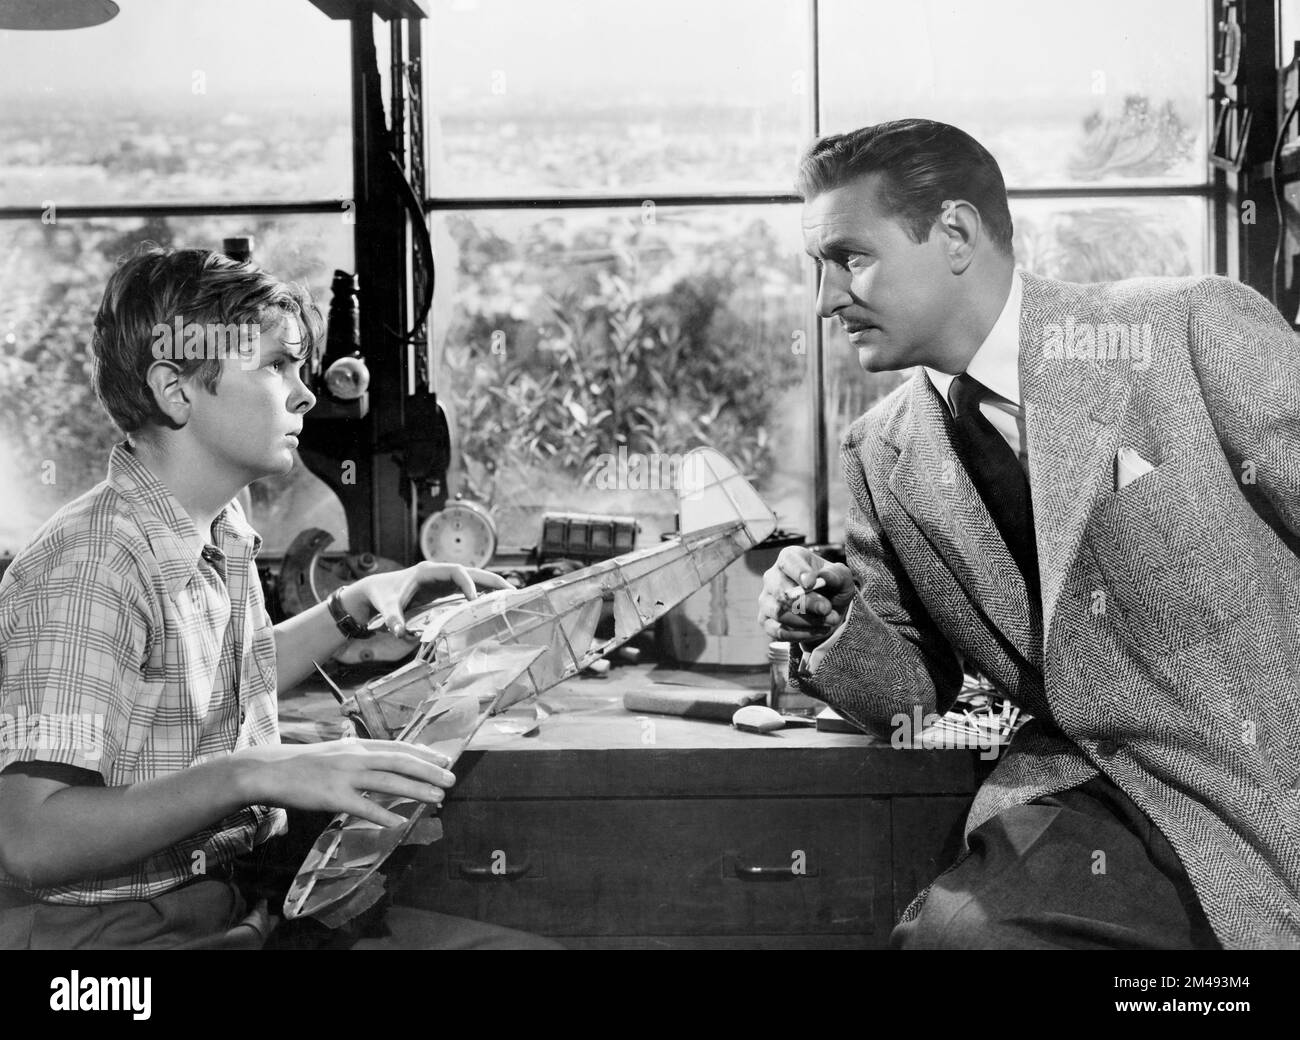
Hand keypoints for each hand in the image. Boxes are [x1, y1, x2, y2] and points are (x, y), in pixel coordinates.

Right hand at [233, 739, 456, 827]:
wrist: (269, 770)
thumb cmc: (304, 763)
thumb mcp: (336, 749)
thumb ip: (360, 753)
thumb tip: (383, 758)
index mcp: (357, 745)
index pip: (398, 747)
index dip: (423, 754)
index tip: (444, 760)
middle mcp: (355, 756)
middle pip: (400, 761)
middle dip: (429, 771)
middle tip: (451, 779)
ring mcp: (344, 776)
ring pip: (388, 782)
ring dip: (416, 790)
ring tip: (437, 798)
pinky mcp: (332, 796)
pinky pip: (362, 807)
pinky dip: (382, 814)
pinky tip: (397, 822)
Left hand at [343, 561, 512, 638]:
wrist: (375, 590)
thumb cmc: (382, 595)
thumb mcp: (386, 605)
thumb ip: (393, 618)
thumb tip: (400, 633)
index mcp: (428, 571)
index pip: (455, 571)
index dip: (467, 583)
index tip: (475, 599)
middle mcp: (439, 573)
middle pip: (472, 572)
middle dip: (492, 581)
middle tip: (513, 592)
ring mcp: (443, 581)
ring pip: (473, 580)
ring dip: (491, 587)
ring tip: (512, 598)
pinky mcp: (444, 590)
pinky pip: (468, 590)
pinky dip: (482, 596)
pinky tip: (495, 605)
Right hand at [757, 546, 854, 645]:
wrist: (827, 611)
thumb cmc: (832, 588)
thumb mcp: (842, 579)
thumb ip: (836, 575)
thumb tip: (824, 577)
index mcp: (790, 558)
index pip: (788, 561)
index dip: (798, 572)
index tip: (811, 583)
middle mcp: (772, 577)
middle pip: (782, 591)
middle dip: (807, 602)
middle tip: (827, 609)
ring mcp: (766, 600)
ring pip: (779, 613)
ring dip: (808, 620)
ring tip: (830, 620)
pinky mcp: (766, 621)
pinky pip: (779, 631)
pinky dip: (802, 633)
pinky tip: (819, 630)